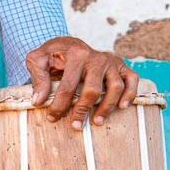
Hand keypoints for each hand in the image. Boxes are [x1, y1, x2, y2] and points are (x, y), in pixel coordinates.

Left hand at [25, 37, 139, 130]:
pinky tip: (121, 107)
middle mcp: (96, 57)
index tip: (52, 118)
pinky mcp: (121, 65)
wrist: (71, 43)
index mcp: (76, 54)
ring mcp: (111, 61)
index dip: (60, 105)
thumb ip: (37, 78)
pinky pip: (132, 79)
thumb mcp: (38, 59)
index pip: (68, 85)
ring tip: (96, 121)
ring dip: (107, 107)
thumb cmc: (54, 54)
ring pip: (115, 87)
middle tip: (76, 126)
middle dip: (83, 110)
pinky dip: (130, 93)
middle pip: (93, 89)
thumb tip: (39, 100)